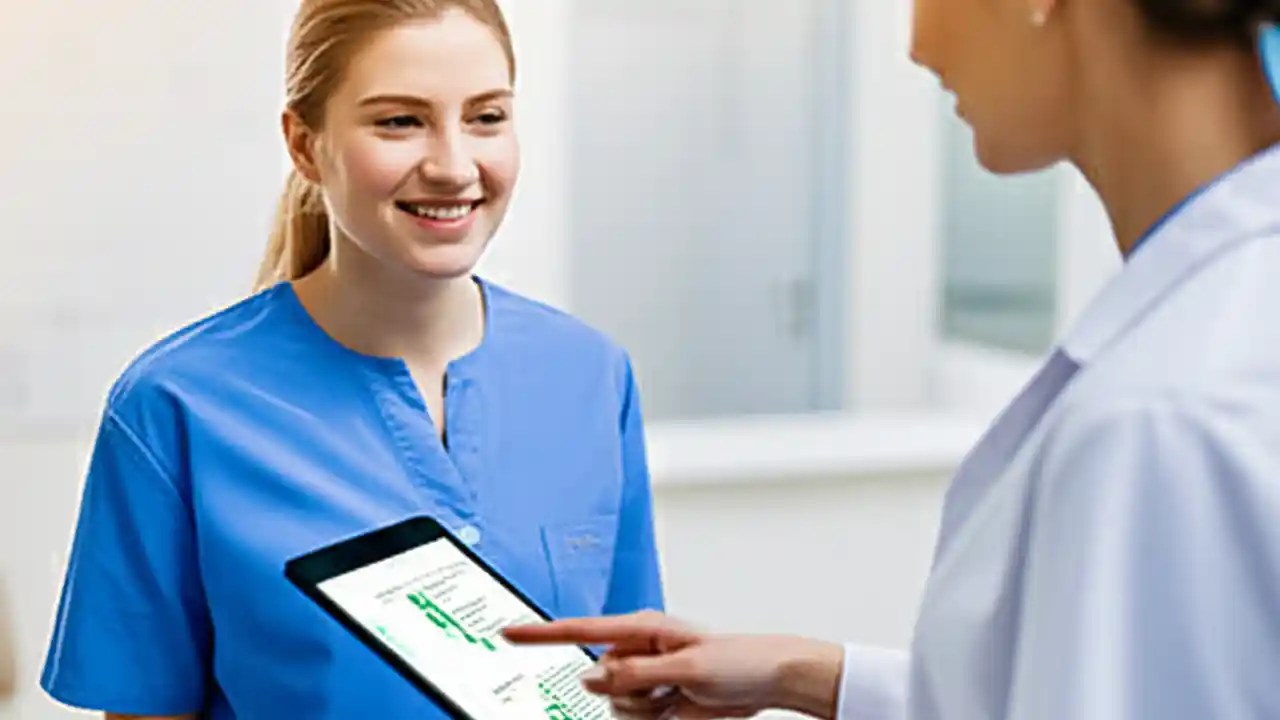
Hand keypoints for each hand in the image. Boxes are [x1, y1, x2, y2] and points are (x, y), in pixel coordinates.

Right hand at [502, 611, 843, 719]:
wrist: (770, 681)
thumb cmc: (739, 659)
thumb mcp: (687, 666)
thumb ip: (635, 674)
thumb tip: (592, 678)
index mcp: (642, 628)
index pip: (580, 631)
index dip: (540, 635)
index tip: (506, 634)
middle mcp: (638, 651)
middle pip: (600, 682)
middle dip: (629, 694)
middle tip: (673, 686)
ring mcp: (646, 678)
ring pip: (615, 706)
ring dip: (646, 711)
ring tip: (683, 696)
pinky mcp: (656, 702)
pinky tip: (683, 707)